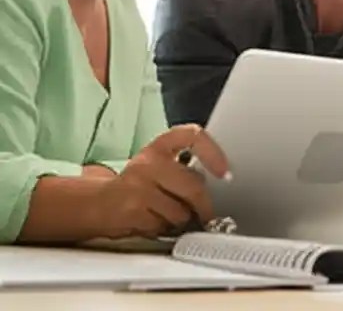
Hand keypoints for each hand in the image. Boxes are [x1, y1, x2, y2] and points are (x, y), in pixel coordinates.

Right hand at [95, 125, 229, 238]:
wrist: (95, 204)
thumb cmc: (135, 187)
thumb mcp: (158, 169)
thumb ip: (184, 171)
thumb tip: (219, 186)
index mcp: (158, 148)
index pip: (192, 135)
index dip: (213, 152)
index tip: (224, 171)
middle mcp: (148, 163)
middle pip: (194, 187)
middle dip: (204, 207)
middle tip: (206, 215)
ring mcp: (138, 186)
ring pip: (181, 211)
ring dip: (180, 220)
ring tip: (165, 214)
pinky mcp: (133, 210)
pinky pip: (164, 226)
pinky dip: (163, 229)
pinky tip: (151, 221)